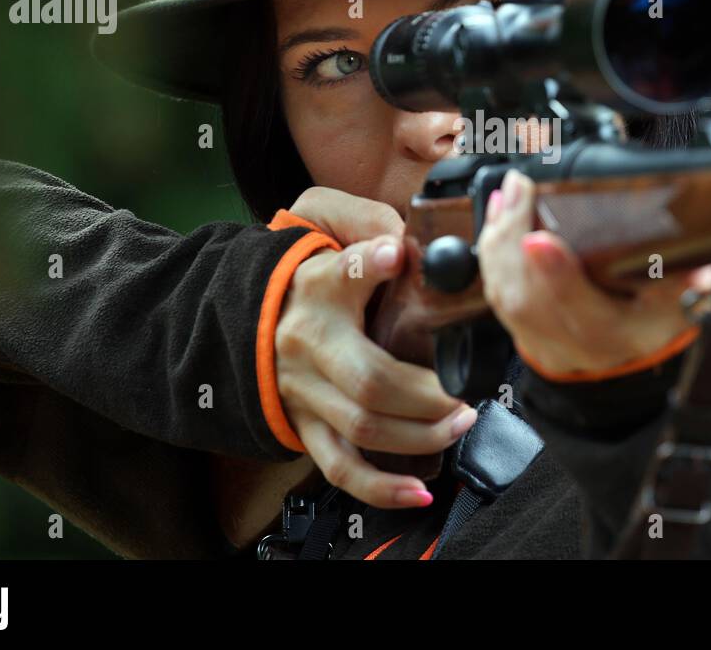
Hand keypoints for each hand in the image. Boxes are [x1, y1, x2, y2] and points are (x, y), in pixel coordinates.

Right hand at [274, 187, 477, 508]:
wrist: (244, 312)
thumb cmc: (304, 266)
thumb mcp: (321, 221)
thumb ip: (365, 218)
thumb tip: (411, 235)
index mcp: (319, 285)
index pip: (340, 272)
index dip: (368, 264)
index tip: (396, 253)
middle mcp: (309, 342)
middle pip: (369, 379)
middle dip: (427, 395)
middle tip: (466, 393)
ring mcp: (305, 390)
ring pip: (363, 427)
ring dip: (421, 434)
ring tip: (462, 422)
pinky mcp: (305, 424)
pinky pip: (341, 468)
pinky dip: (381, 488)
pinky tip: (420, 491)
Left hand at [477, 170, 710, 377]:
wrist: (611, 369)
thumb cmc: (643, 335)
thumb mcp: (675, 317)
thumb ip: (690, 293)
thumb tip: (708, 271)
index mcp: (604, 336)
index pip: (577, 309)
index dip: (555, 275)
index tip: (539, 239)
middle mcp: (562, 338)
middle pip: (526, 291)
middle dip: (515, 234)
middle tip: (520, 185)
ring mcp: (532, 332)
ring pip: (503, 286)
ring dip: (499, 233)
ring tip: (509, 189)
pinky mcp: (512, 319)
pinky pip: (492, 283)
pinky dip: (489, 244)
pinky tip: (495, 210)